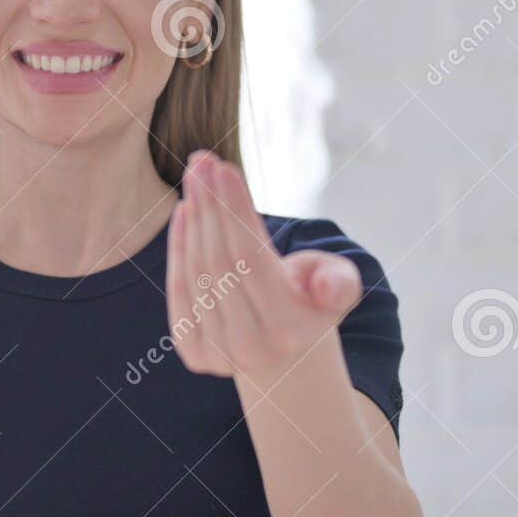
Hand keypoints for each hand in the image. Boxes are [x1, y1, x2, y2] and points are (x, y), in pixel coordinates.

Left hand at [166, 150, 362, 377]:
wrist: (286, 350)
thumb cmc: (313, 298)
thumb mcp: (339, 286)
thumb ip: (339, 283)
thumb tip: (329, 287)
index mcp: (288, 328)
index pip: (250, 258)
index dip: (233, 211)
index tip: (224, 168)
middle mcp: (249, 347)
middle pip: (219, 262)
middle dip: (209, 205)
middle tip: (202, 162)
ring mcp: (218, 355)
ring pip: (196, 273)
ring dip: (192, 220)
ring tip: (195, 179)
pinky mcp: (193, 353)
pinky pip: (179, 291)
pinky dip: (178, 249)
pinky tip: (184, 213)